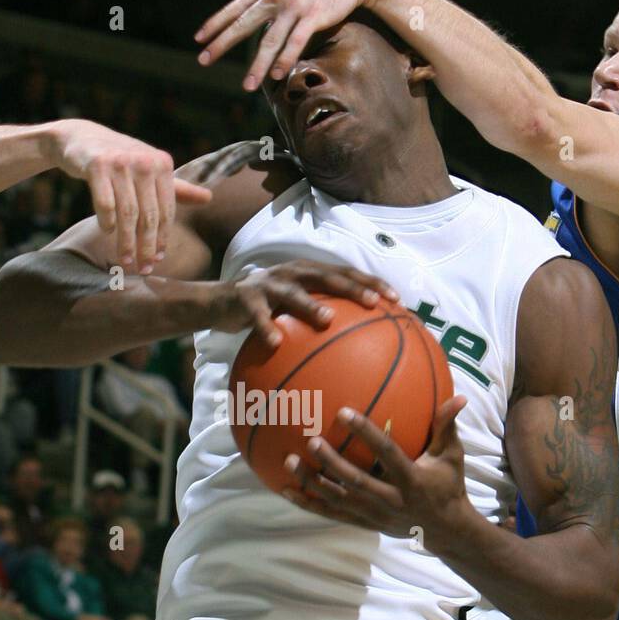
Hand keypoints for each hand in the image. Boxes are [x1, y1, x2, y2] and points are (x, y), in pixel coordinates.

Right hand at [49, 119, 211, 273]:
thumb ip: (177, 188)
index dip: (163, 238)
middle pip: (149, 215)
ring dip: (126, 241)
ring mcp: (120, 162)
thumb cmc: (120, 160)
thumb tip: (209, 198)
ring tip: (125, 260)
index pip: (166, 209)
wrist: (80, 138)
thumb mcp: (150, 170)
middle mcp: (144, 161)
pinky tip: (107, 233)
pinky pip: (105, 203)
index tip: (159, 259)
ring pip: (128, 213)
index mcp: (162, 163)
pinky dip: (107, 222)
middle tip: (144, 268)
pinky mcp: (96, 165)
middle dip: (147, 246)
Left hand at [195, 0, 384, 89]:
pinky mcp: (313, 15)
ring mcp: (294, 7)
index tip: (198, 39)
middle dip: (222, 44)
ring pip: (270, 40)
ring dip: (258, 65)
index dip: (215, 23)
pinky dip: (286, 60)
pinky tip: (278, 76)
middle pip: (243, 25)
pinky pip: (296, 42)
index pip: (234, 8)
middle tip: (204, 60)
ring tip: (247, 86)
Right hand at [209, 259, 398, 347]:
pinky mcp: (246, 297)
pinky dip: (265, 327)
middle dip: (352, 288)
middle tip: (374, 304)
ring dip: (311, 305)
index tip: (398, 299)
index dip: (373, 283)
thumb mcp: (295, 310)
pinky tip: (275, 343)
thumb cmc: (267, 309)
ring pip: (294, 292)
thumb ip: (322, 319)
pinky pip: (258, 314)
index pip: (348, 274)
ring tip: (328, 319)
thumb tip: (360, 346)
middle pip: (328, 276)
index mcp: (310, 273)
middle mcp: (294, 273)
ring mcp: (269, 283)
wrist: (220, 302)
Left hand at [281, 396, 470, 544]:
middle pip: (355, 481)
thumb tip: (459, 397)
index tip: (344, 412)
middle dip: (332, 462)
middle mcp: (391, 499)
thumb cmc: (447, 485)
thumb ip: (447, 426)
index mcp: (411, 479)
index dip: (366, 433)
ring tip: (288, 462)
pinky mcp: (363, 523)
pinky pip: (331, 514)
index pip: (386, 453)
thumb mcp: (452, 457)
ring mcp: (374, 515)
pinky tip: (285, 490)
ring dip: (312, 482)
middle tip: (310, 440)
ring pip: (338, 499)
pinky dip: (308, 503)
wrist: (445, 531)